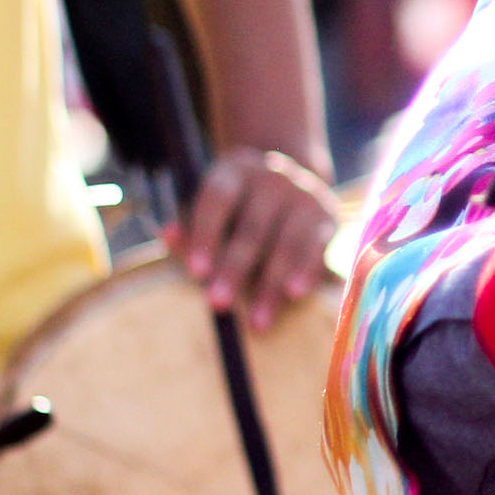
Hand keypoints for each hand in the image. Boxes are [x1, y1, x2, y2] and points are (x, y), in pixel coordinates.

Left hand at [174, 149, 338, 331]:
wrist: (287, 185)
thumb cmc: (236, 208)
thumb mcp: (211, 210)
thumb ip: (192, 228)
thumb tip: (168, 235)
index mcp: (235, 172)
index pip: (218, 199)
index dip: (206, 234)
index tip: (196, 271)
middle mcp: (272, 178)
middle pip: (252, 227)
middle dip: (235, 268)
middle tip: (218, 303)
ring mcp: (303, 196)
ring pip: (286, 242)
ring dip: (271, 283)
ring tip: (257, 321)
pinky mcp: (326, 217)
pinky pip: (317, 247)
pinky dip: (306, 271)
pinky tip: (295, 295)